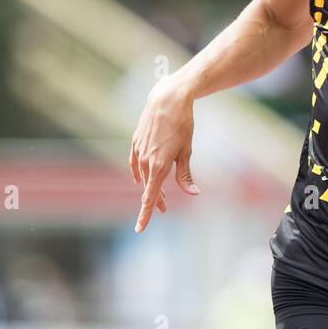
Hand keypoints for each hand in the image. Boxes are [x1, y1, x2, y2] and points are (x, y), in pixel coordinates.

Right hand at [129, 75, 198, 232]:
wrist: (167, 99)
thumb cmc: (182, 124)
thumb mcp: (187, 150)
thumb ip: (186, 175)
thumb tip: (193, 194)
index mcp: (159, 165)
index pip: (149, 196)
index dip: (146, 214)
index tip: (140, 229)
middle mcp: (145, 160)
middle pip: (148, 188)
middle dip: (155, 200)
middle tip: (165, 209)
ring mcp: (138, 151)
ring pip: (142, 176)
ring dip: (150, 186)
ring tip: (159, 194)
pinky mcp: (135, 142)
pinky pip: (134, 164)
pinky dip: (138, 173)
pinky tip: (139, 179)